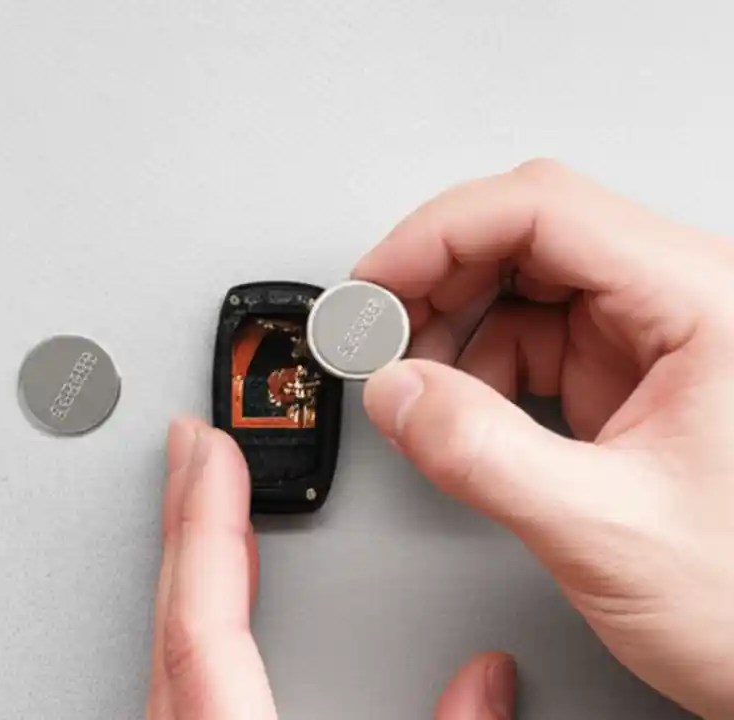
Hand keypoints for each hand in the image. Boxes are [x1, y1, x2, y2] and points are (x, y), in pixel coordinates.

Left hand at [146, 418, 517, 718]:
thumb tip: (487, 683)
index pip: (203, 626)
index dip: (206, 526)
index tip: (210, 455)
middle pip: (172, 616)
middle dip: (187, 518)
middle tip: (196, 448)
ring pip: (163, 645)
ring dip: (183, 564)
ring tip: (199, 507)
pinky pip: (170, 677)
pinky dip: (187, 620)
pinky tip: (203, 605)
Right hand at [355, 159, 733, 718]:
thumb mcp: (609, 530)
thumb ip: (484, 457)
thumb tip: (396, 394)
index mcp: (707, 303)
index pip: (545, 211)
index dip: (437, 235)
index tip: (373, 284)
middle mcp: (686, 303)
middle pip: (529, 235)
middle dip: (437, 279)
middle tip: (374, 330)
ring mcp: (658, 339)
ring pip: (525, 285)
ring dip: (453, 326)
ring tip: (413, 382)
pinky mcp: (635, 379)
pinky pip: (533, 341)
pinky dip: (478, 368)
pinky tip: (458, 409)